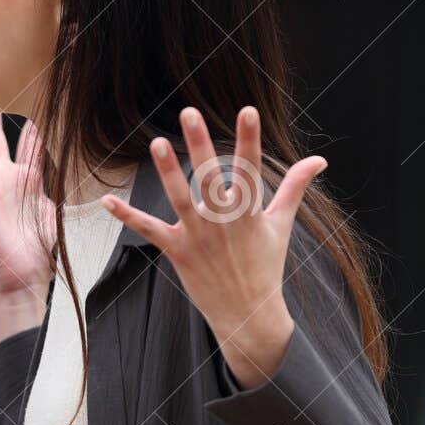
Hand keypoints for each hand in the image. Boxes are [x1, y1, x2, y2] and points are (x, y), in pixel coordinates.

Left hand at [99, 106, 326, 388]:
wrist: (248, 313)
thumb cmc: (265, 263)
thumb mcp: (281, 224)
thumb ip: (294, 187)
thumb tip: (319, 160)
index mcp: (250, 212)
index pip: (251, 168)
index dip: (249, 139)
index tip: (247, 111)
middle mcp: (224, 221)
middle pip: (211, 177)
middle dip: (201, 145)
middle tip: (189, 113)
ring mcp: (199, 236)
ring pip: (180, 198)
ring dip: (168, 172)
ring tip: (157, 142)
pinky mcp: (178, 251)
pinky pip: (149, 230)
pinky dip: (127, 217)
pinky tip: (105, 201)